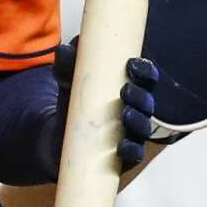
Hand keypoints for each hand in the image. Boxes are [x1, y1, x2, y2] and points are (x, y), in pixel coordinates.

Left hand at [54, 44, 158, 170]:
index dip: (144, 71)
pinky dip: (131, 150)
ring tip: (126, 114)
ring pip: (143, 127)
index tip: (132, 64)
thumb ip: (67, 65)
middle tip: (126, 90)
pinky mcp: (124, 156)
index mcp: (130, 88)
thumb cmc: (73, 103)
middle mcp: (136, 111)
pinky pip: (134, 154)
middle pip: (147, 103)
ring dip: (139, 120)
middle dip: (140, 96)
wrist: (59, 138)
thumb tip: (63, 50)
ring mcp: (132, 135)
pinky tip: (122, 146)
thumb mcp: (68, 81)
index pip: (145, 78)